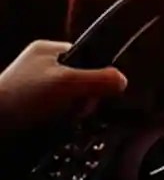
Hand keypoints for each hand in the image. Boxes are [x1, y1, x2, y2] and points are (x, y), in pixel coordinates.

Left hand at [0, 40, 127, 135]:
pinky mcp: (24, 109)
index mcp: (47, 50)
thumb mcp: (67, 83)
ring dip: (70, 113)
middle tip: (76, 111)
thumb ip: (99, 79)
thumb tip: (123, 81)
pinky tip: (55, 130)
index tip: (93, 93)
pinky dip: (58, 122)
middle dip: (82, 98)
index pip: (86, 57)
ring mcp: (30, 88)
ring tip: (64, 123)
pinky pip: (54, 113)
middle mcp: (39, 65)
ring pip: (67, 99)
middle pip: (79, 80)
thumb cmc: (24, 97)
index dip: (95, 75)